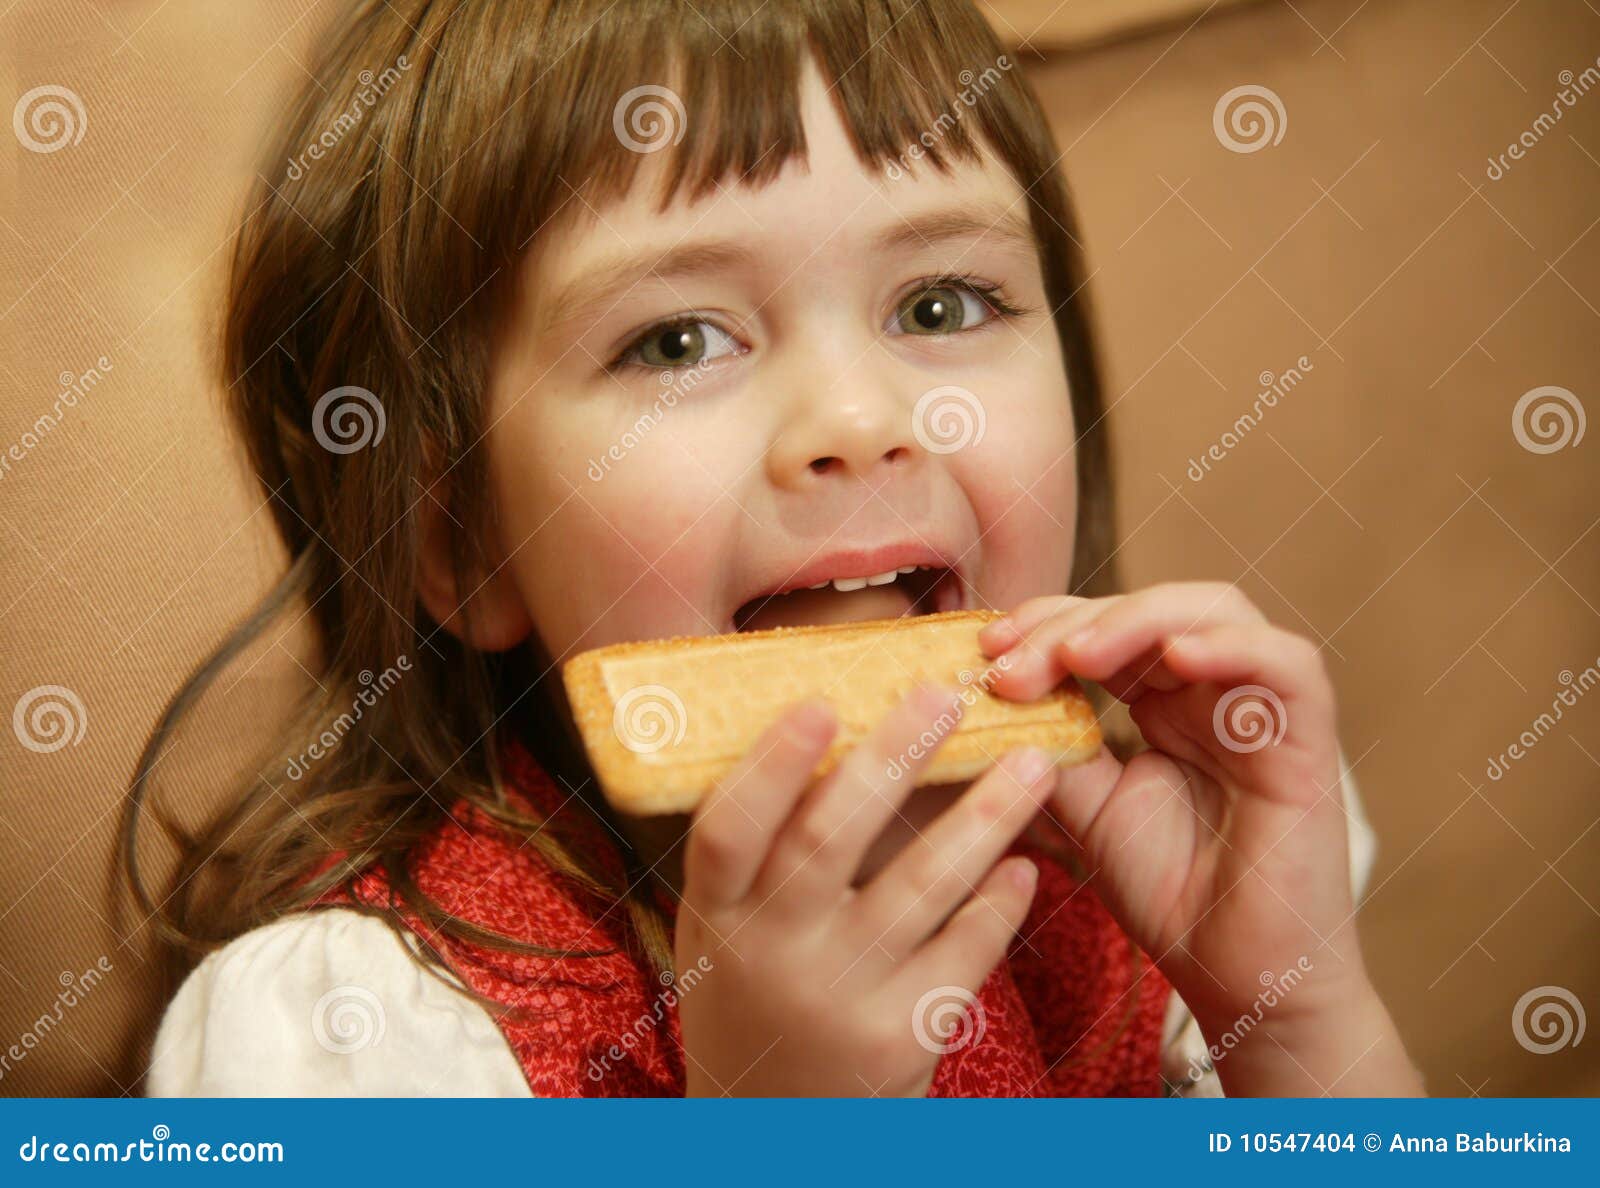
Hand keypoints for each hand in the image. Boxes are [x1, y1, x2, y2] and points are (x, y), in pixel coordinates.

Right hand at [674, 686, 1055, 1096]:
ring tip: (1033, 763)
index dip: (772, 764)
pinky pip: (963, 955)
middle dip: (892, 758)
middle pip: (829, 839)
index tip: (822, 702)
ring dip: (984, 817)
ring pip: (920, 889)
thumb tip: (827, 729)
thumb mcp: (727, 932)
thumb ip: (758, 856)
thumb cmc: (753, 1002)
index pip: (728, 829)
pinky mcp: (901, 1040)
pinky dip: (997, 904)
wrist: (771, 1136)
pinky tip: (1025, 863)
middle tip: (946, 695)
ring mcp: (838, 1000)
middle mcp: (771, 955)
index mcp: (718, 917)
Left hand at [980, 583, 1420, 1094]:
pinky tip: (1176, 655)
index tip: (983, 649)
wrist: (1234, 976)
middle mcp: (1214, 692)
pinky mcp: (1308, 742)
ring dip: (1138, 620)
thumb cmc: (1169, 893)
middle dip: (1073, 620)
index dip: (1045, 621)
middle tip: (1009, 662)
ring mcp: (1264, 711)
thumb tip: (986, 697)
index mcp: (1165, 700)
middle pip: (1152, 606)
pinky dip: (1234, 647)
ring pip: (1216, 612)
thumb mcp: (1085, 807)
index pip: (1108, 624)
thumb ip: (1050, 746)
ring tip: (1074, 655)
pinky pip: (1289, 665)